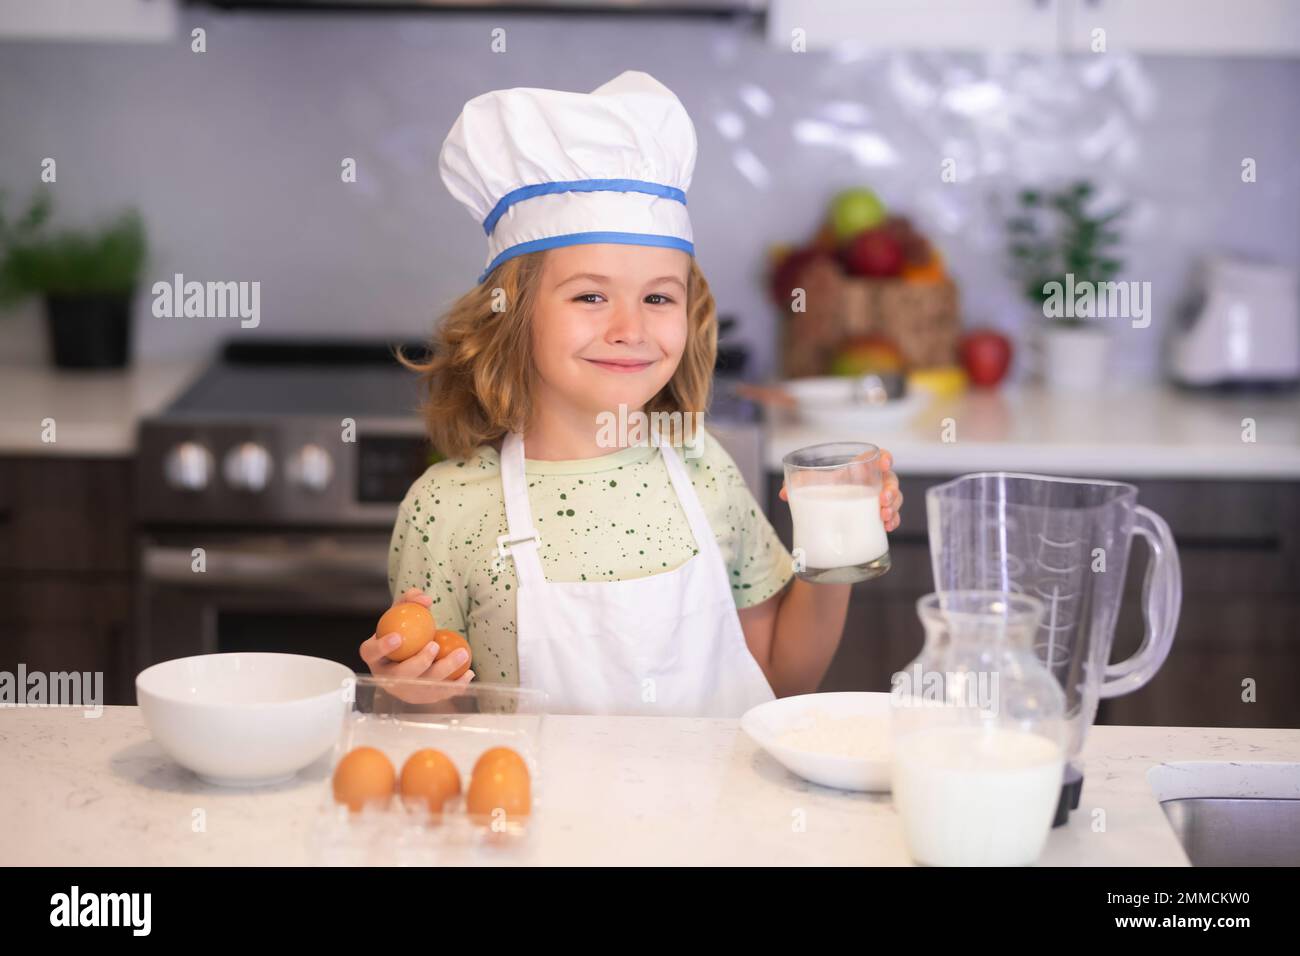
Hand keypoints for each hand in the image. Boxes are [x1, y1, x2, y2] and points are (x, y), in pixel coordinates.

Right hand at [358, 587, 474, 686]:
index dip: (382, 647)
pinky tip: (469, 673)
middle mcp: (387, 678)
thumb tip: (425, 599)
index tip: (398, 637)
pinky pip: (441, 694)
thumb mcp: (402, 613)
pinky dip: (456, 685)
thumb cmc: (404, 630)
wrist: (411, 653)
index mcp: (374, 657)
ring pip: (424, 687)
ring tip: (462, 653)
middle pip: (401, 675)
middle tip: (435, 645)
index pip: (371, 653)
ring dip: (445, 671)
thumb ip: (410, 601)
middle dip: (419, 662)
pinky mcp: (423, 698)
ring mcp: (405, 691)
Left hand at [780, 449, 901, 531]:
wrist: (827, 513)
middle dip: (891, 489)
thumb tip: (784, 493)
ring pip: (895, 499)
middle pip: (891, 480)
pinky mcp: (878, 517)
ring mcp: (877, 500)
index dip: (885, 458)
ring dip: (893, 507)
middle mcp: (872, 482)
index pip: (878, 457)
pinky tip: (887, 527)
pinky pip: (892, 517)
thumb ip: (798, 484)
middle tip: (882, 500)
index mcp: (859, 468)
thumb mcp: (813, 484)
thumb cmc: (825, 491)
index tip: (884, 463)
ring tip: (883, 517)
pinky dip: (893, 521)